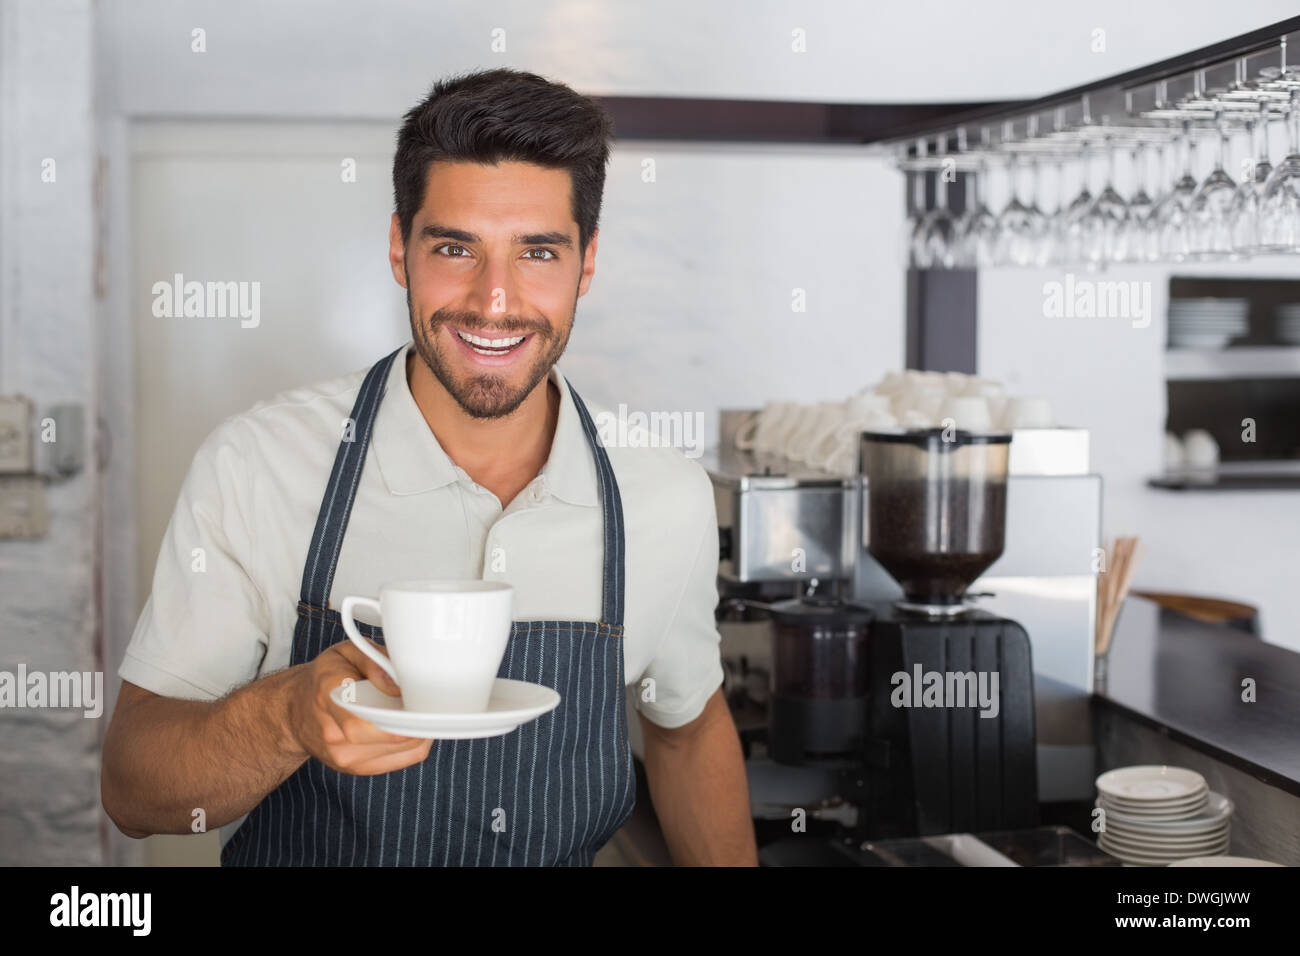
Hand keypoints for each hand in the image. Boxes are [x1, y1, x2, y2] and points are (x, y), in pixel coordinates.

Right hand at [288, 639, 432, 774]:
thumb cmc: (326, 677)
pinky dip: (415, 744)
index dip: (398, 716)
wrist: (295, 710)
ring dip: (420, 731)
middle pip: (389, 737)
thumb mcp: (346, 652)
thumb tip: (397, 684)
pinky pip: (400, 760)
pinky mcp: (355, 769)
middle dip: (416, 721)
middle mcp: (333, 733)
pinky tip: (413, 726)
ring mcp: (344, 757)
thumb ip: (374, 661)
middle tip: (427, 703)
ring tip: (418, 711)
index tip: (419, 704)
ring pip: (401, 751)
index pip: (362, 720)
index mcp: (329, 696)